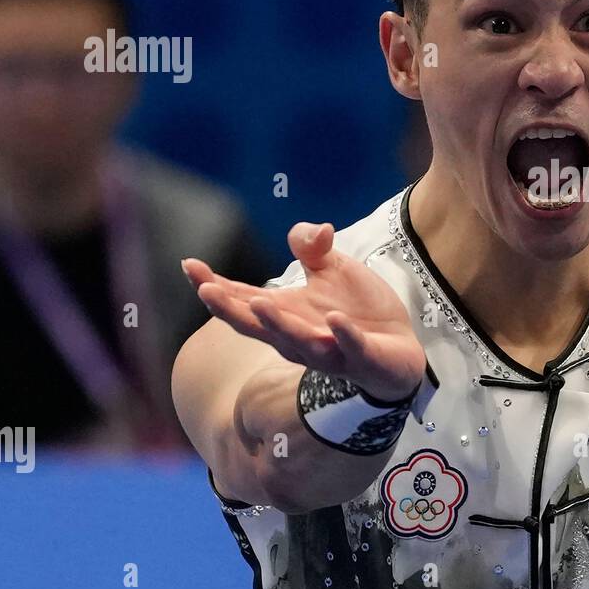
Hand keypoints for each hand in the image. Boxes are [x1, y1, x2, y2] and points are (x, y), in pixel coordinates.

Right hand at [181, 222, 425, 401]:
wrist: (399, 348)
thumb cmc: (357, 311)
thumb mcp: (334, 270)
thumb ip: (314, 249)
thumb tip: (317, 230)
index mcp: (284, 313)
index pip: (243, 299)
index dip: (214, 284)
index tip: (189, 264)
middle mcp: (297, 337)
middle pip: (257, 326)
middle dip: (231, 309)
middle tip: (206, 289)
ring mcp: (328, 351)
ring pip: (298, 341)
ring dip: (279, 324)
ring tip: (260, 304)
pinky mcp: (361, 358)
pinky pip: (350, 348)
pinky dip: (342, 335)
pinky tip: (334, 319)